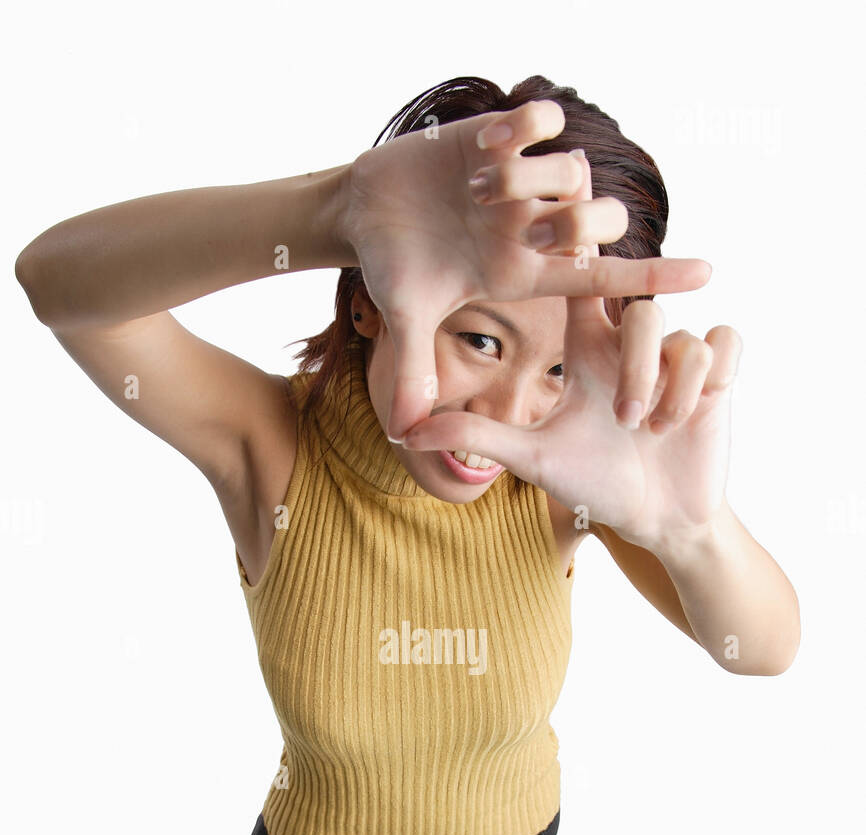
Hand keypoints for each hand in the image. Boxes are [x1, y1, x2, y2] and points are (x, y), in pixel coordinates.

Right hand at [341, 101, 711, 439]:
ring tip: (477, 189)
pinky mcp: (507, 133)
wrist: (363, 206)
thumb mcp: (406, 317)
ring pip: (574, 172)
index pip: (604, 279)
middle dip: (574, 224)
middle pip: (601, 222)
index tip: (707, 274)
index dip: (656, 276)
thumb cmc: (392, 264)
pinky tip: (485, 146)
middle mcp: (535, 227)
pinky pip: (545, 121)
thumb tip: (403, 433)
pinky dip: (523, 129)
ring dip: (528, 179)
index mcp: (526, 272)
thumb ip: (414, 372)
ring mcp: (526, 181)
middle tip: (522, 228)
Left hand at [400, 151, 740, 552]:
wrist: (655, 520)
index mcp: (588, 346)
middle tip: (620, 406)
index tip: (565, 231)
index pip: (581, 276)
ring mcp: (678, 354)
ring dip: (656, 381)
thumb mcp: (531, 457)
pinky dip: (703, 381)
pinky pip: (720, 343)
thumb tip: (403, 428)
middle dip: (630, 339)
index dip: (576, 247)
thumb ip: (473, 434)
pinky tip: (685, 417)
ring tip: (642, 429)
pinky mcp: (720, 373)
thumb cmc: (594, 485)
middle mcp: (631, 340)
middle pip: (632, 293)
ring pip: (671, 327)